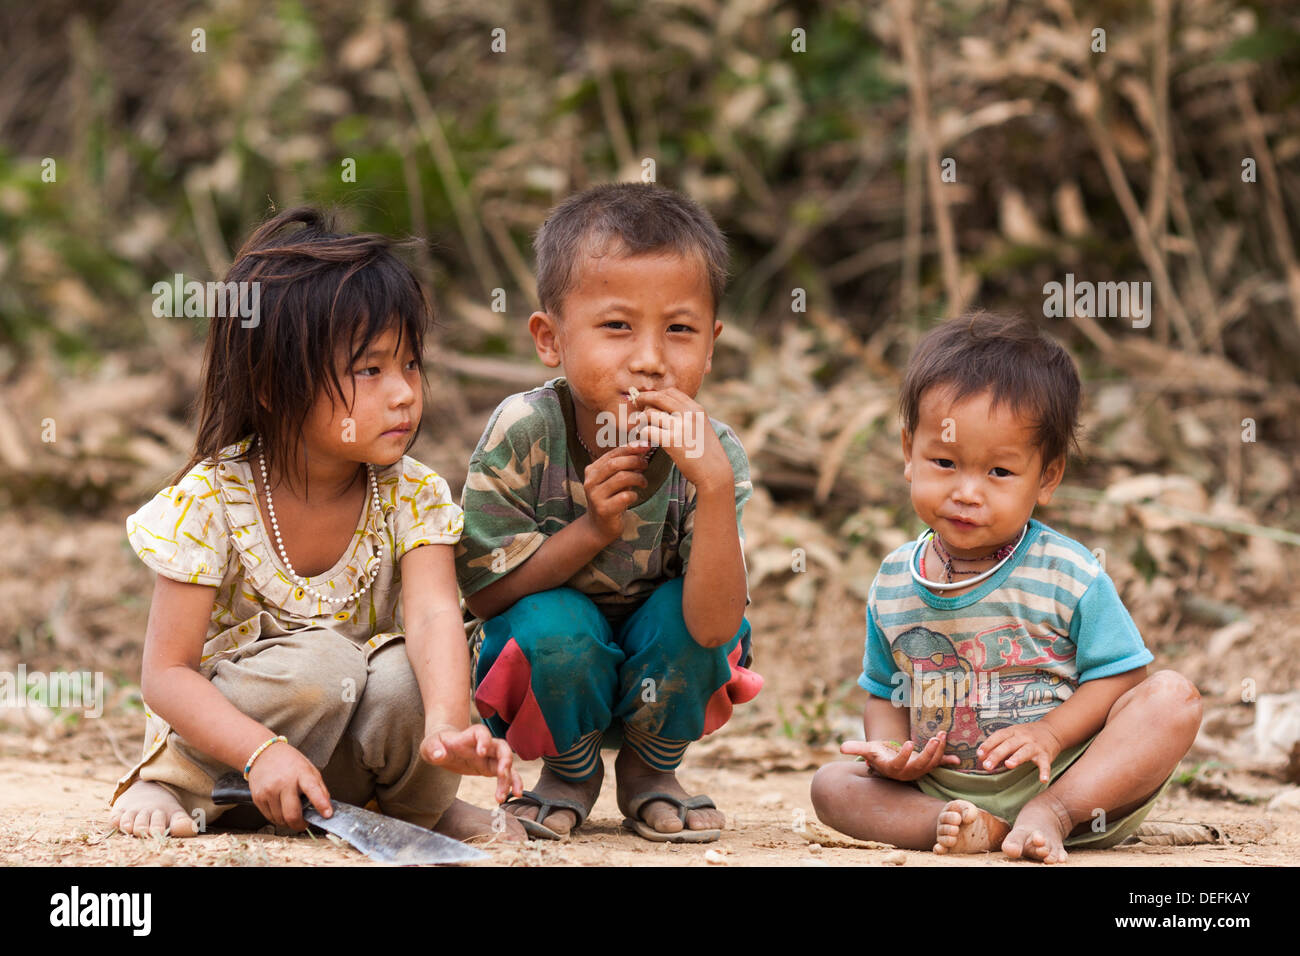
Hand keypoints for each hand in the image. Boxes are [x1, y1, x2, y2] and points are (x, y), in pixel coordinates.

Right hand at [245, 740, 332, 831]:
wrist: (263, 754)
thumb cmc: (289, 763)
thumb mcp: (309, 769)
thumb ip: (319, 789)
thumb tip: (326, 808)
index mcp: (301, 773)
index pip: (313, 789)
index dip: (321, 804)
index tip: (327, 814)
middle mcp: (283, 782)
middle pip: (292, 815)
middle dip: (300, 825)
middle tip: (304, 823)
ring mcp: (269, 791)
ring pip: (280, 820)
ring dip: (288, 821)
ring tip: (290, 809)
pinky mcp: (257, 798)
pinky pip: (269, 817)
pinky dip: (277, 817)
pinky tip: (280, 807)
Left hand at [420, 723, 523, 803]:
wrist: (443, 747)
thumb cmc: (437, 744)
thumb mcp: (430, 745)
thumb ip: (433, 749)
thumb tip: (440, 755)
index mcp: (469, 736)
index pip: (481, 732)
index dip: (484, 740)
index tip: (482, 752)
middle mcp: (484, 744)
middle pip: (501, 747)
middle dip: (505, 760)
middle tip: (502, 774)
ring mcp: (490, 756)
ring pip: (507, 763)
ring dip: (511, 777)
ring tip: (510, 794)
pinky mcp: (490, 768)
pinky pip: (506, 774)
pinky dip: (511, 783)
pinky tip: (514, 795)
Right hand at [581, 443, 649, 540]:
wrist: (599, 526)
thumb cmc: (611, 498)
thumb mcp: (615, 479)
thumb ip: (624, 465)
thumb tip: (643, 447)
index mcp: (592, 470)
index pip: (612, 454)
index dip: (630, 448)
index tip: (646, 445)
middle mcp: (590, 482)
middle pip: (615, 464)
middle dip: (634, 461)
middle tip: (646, 465)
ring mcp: (595, 496)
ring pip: (621, 478)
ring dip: (637, 478)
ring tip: (643, 482)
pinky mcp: (603, 510)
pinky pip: (624, 497)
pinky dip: (634, 495)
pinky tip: (634, 497)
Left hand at [629, 388, 730, 491]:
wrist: (715, 472)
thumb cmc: (707, 454)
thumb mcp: (702, 428)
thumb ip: (689, 418)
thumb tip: (669, 413)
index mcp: (697, 410)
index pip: (672, 392)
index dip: (657, 394)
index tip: (649, 400)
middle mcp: (689, 414)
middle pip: (659, 397)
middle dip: (644, 399)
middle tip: (636, 405)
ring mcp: (680, 427)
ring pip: (650, 413)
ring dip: (641, 419)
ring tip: (639, 426)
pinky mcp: (672, 441)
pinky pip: (648, 430)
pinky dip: (642, 433)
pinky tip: (644, 438)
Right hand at [840, 733, 959, 780]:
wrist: (891, 762)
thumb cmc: (879, 754)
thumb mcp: (868, 750)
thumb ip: (856, 748)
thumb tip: (840, 748)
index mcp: (893, 768)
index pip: (899, 764)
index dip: (904, 755)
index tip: (907, 742)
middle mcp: (908, 772)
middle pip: (920, 765)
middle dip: (928, 752)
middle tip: (934, 738)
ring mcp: (919, 770)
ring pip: (931, 764)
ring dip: (938, 751)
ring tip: (941, 735)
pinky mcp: (928, 766)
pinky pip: (939, 764)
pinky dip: (947, 761)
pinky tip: (956, 759)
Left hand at [976, 721, 1062, 781]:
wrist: (1052, 730)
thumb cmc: (1026, 735)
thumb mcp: (1011, 736)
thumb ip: (997, 745)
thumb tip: (981, 757)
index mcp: (1012, 731)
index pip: (998, 736)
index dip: (988, 744)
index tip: (979, 754)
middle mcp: (1023, 737)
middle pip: (1008, 745)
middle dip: (997, 755)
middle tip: (987, 766)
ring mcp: (1035, 745)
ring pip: (1025, 751)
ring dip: (1017, 758)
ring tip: (1009, 765)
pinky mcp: (1046, 755)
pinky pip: (1045, 764)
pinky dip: (1045, 772)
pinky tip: (1042, 780)